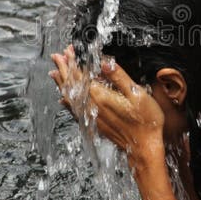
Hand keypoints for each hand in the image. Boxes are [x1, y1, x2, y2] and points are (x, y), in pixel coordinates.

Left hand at [50, 50, 164, 164]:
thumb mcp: (137, 93)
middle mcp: (92, 107)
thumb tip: (104, 62)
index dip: (73, 62)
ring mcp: (91, 117)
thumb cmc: (145, 121)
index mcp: (101, 97)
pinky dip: (67, 101)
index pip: (80, 75)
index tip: (68, 51)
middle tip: (58, 56)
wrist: (144, 148)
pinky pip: (74, 110)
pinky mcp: (94, 124)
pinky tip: (64, 99)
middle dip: (64, 69)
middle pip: (72, 85)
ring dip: (62, 83)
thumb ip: (118, 76)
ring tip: (55, 73)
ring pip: (70, 97)